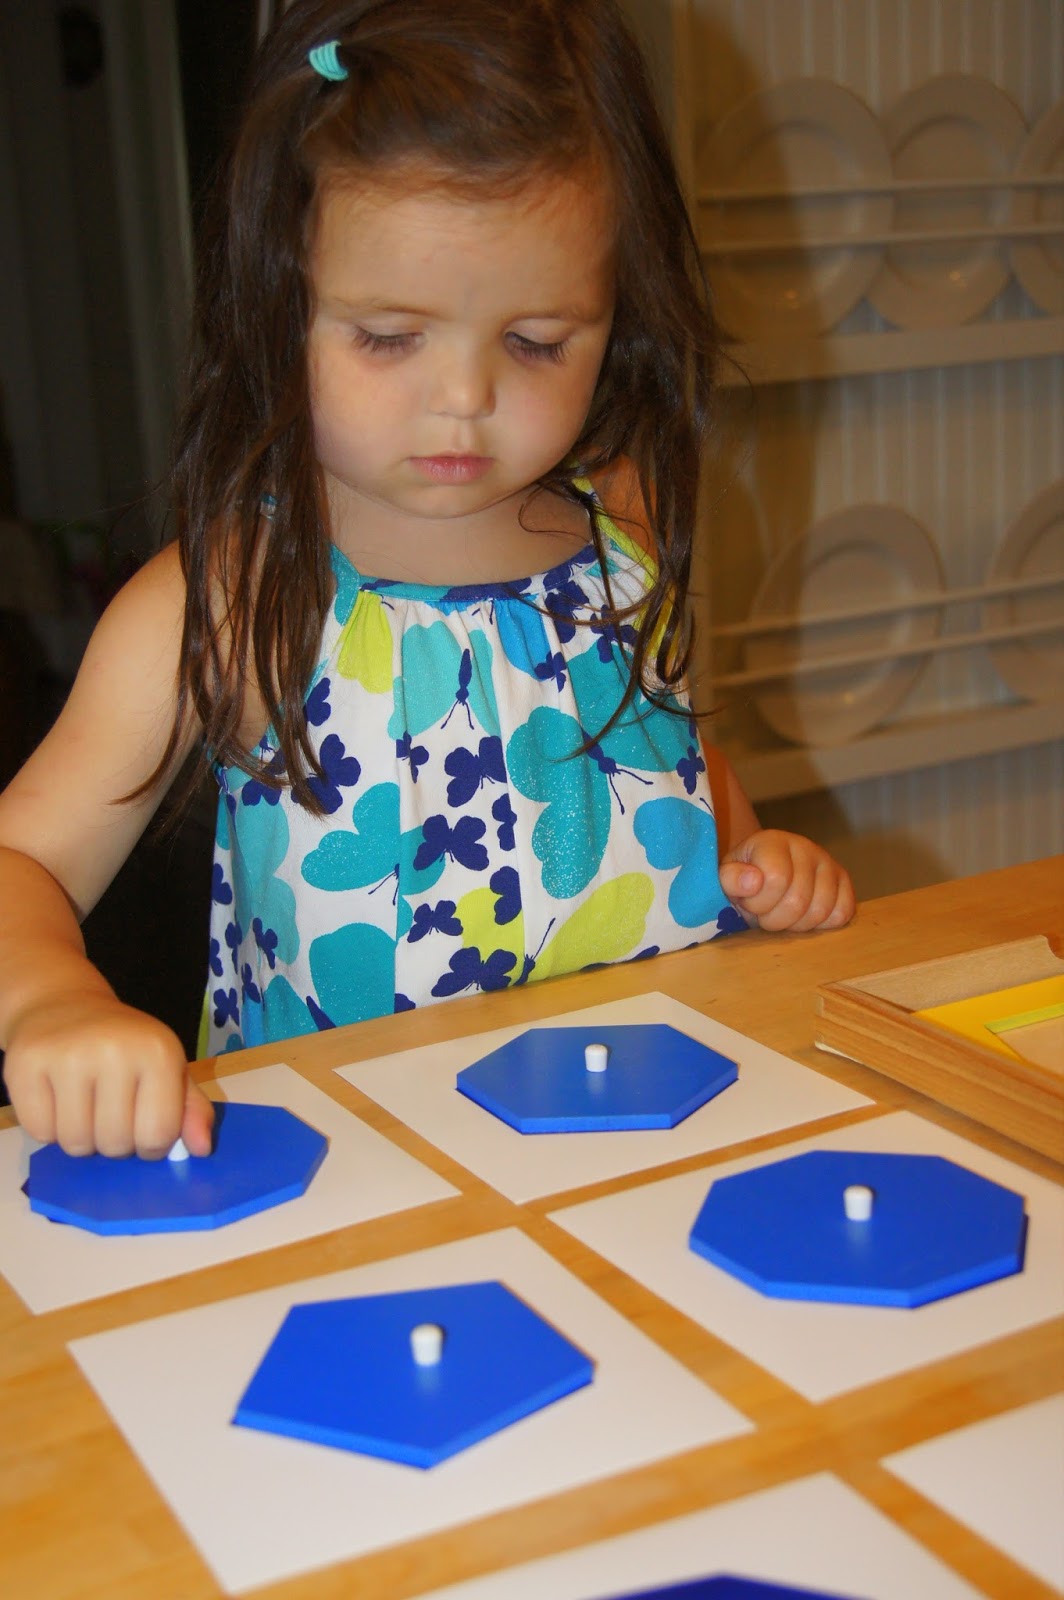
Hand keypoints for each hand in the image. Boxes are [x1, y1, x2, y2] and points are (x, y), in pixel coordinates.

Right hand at [4, 991, 213, 1157]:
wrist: (65, 1006)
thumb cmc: (124, 1047)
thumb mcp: (167, 1069)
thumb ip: (190, 1110)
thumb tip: (201, 1148)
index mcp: (158, 1051)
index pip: (159, 1135)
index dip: (152, 1145)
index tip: (143, 1125)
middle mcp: (114, 1049)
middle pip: (116, 1145)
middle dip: (115, 1142)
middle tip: (110, 1110)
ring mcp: (67, 1055)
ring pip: (76, 1144)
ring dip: (81, 1138)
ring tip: (85, 1105)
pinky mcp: (25, 1064)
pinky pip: (40, 1133)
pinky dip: (48, 1128)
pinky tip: (57, 1098)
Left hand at [720, 829, 854, 932]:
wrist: (763, 875)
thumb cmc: (743, 879)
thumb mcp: (726, 878)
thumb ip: (731, 879)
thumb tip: (753, 881)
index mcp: (773, 842)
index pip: (776, 879)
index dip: (758, 902)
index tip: (748, 901)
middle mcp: (805, 847)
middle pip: (798, 901)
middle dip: (775, 919)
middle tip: (764, 912)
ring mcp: (828, 863)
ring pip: (820, 910)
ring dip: (796, 925)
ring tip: (782, 914)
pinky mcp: (843, 882)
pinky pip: (842, 913)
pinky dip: (821, 925)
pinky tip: (803, 916)